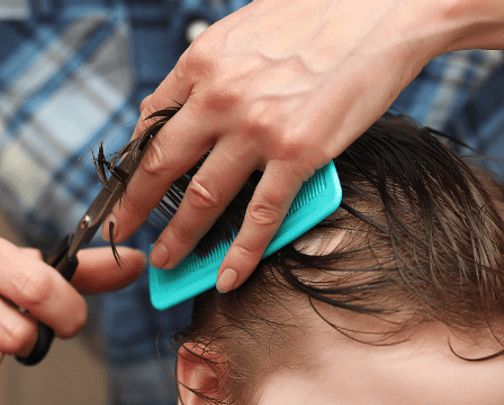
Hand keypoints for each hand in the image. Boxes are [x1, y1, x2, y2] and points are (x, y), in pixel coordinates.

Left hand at [108, 0, 443, 292]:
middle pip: (162, 166)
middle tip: (122, 233)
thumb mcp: (244, 30)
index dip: (133, 161)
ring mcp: (257, 129)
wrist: (382, 7)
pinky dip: (241, 253)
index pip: (151, 121)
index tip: (124, 186)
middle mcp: (221, 97)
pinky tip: (227, 277)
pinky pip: (261, 217)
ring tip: (165, 260)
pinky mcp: (297, 154)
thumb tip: (188, 108)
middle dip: (134, 207)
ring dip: (179, 237)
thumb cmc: (317, 14)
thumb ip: (212, 71)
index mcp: (202, 61)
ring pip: (202, 198)